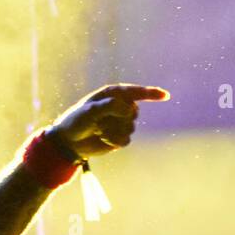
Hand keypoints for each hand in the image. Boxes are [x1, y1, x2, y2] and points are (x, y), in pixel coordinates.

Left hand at [45, 83, 168, 160]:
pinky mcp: (120, 137)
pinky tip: (102, 138)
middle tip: (98, 121)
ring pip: (130, 127)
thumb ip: (110, 106)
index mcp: (114, 94)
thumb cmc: (76, 121)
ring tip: (98, 129)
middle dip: (117, 118)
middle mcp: (120, 106)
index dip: (152, 93)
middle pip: (133, 112)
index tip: (166, 96)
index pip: (137, 92)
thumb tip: (129, 110)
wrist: (69, 141)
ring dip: (112, 131)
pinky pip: (126, 139)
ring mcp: (121, 122)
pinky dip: (114, 141)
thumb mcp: (90, 110)